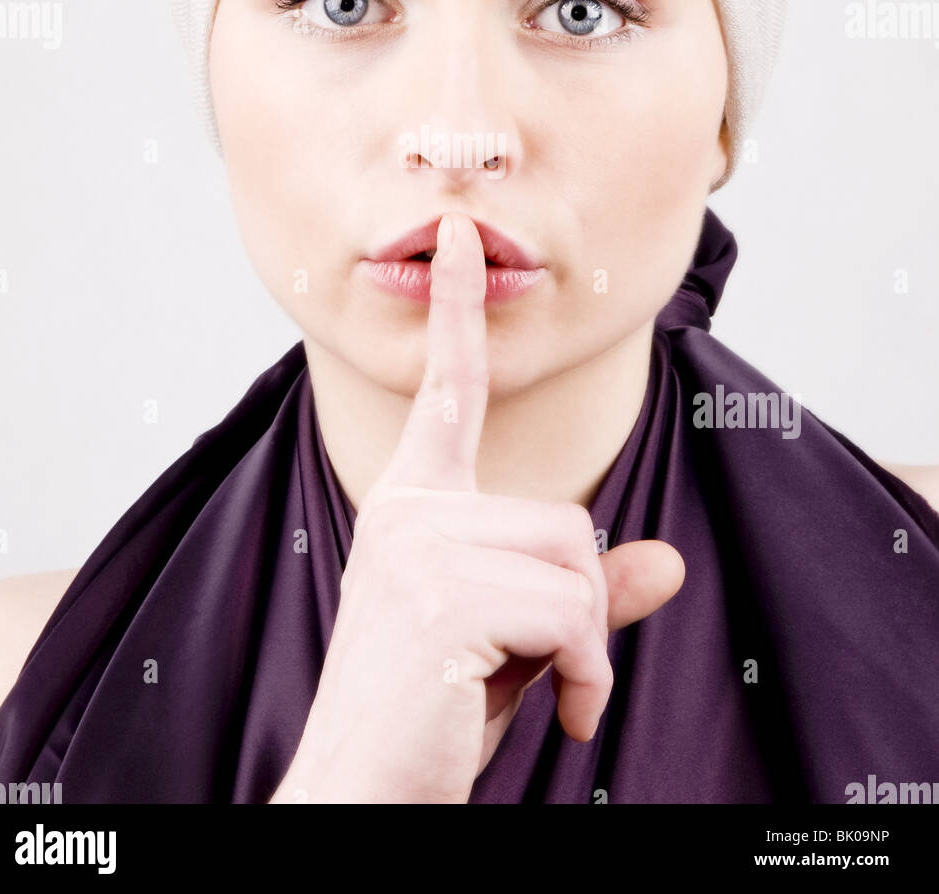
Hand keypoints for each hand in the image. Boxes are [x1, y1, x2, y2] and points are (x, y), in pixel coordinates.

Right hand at [271, 212, 683, 802]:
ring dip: (586, 647)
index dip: (456, 309)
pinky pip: (575, 611)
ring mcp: (419, 543)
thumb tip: (667, 563)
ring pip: (577, 562)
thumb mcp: (520, 642)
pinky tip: (558, 713)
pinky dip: (588, 675)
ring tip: (548, 695)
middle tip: (548, 673)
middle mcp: (409, 508)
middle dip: (581, 608)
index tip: (458, 236)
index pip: (449, 390)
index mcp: (414, 503)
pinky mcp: (440, 592)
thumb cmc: (429, 715)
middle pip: (567, 517)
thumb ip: (585, 593)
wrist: (361, 793)